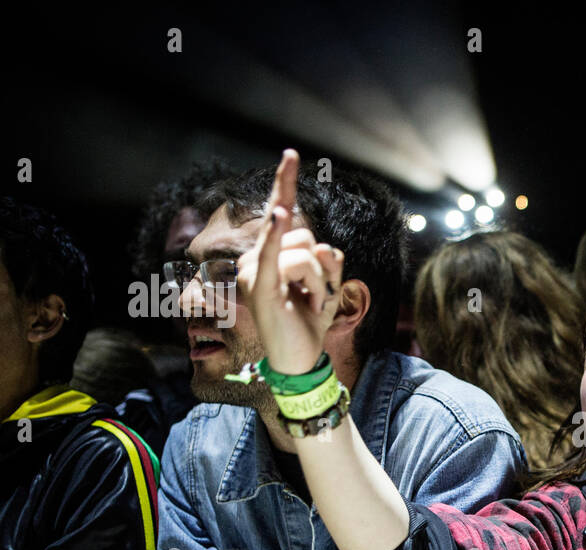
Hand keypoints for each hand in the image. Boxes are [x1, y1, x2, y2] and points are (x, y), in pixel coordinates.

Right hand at [236, 149, 344, 374]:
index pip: (281, 213)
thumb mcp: (329, 286)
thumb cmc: (309, 320)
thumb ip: (330, 261)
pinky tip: (281, 215)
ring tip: (310, 304)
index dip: (285, 183)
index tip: (291, 154)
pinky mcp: (260, 288)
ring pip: (308, 253)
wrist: (299, 358)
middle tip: (316, 296)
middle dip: (325, 268)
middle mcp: (257, 258)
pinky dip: (276, 237)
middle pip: (307, 237)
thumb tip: (325, 246)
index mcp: (272, 255)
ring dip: (323, 282)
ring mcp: (254, 272)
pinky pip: (273, 257)